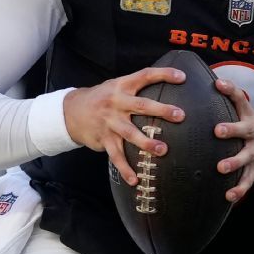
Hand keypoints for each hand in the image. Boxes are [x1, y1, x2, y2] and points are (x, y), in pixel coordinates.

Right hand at [64, 67, 185, 185]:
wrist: (71, 112)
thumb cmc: (101, 98)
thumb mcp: (115, 86)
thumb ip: (135, 87)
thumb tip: (166, 86)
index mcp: (121, 86)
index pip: (144, 75)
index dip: (163, 74)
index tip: (182, 76)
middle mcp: (116, 102)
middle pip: (141, 105)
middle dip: (161, 110)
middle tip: (180, 115)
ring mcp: (109, 122)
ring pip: (130, 133)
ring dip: (146, 142)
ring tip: (162, 150)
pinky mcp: (104, 139)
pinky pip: (116, 156)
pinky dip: (125, 169)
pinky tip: (135, 180)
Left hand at [213, 78, 253, 202]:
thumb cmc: (245, 130)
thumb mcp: (240, 114)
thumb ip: (223, 102)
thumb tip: (199, 85)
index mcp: (248, 116)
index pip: (240, 99)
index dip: (231, 90)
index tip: (218, 84)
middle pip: (246, 129)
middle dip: (232, 129)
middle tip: (217, 131)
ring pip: (246, 157)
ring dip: (234, 162)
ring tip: (221, 167)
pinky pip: (247, 181)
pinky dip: (239, 189)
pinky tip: (228, 195)